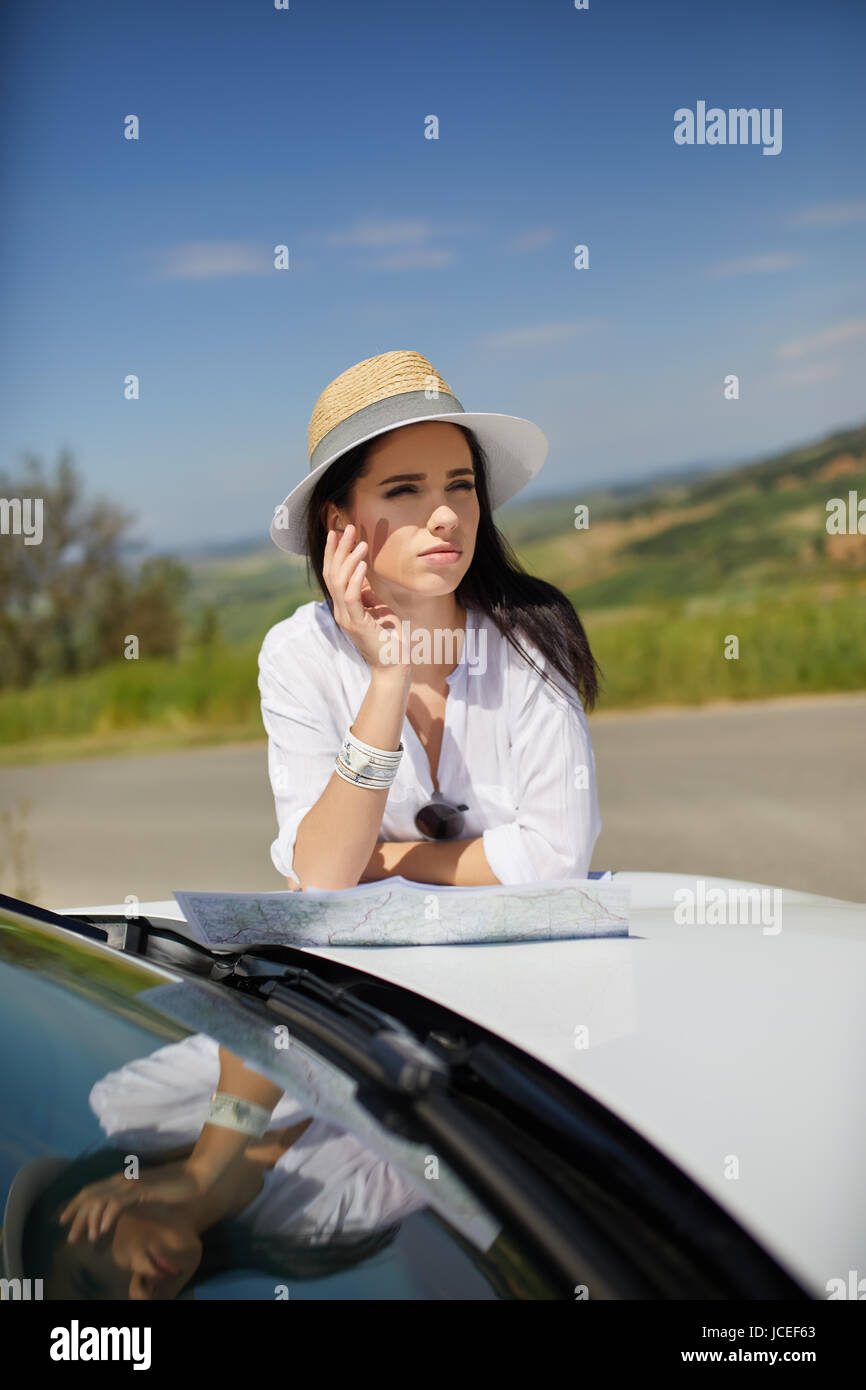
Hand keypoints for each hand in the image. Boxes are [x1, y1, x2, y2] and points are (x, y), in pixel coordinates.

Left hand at [59, 1162, 207, 1244]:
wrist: (194, 1177)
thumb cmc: (171, 1188)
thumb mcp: (144, 1198)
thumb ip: (128, 1204)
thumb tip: (112, 1219)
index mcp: (120, 1179)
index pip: (90, 1190)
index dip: (74, 1204)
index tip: (62, 1220)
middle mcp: (121, 1178)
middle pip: (90, 1195)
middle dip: (76, 1216)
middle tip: (69, 1237)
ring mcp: (130, 1183)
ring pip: (100, 1200)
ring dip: (89, 1220)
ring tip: (84, 1238)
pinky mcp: (140, 1189)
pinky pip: (117, 1203)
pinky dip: (106, 1217)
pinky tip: (101, 1231)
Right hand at [322, 524, 408, 672]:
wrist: (394, 665)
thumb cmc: (389, 637)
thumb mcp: (377, 608)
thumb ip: (366, 592)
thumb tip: (362, 571)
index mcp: (343, 606)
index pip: (332, 574)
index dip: (334, 552)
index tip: (338, 532)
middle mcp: (340, 611)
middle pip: (332, 573)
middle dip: (338, 549)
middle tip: (347, 528)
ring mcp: (347, 618)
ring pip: (339, 582)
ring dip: (349, 559)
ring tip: (359, 542)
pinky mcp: (357, 624)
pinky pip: (352, 597)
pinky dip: (356, 578)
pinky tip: (363, 564)